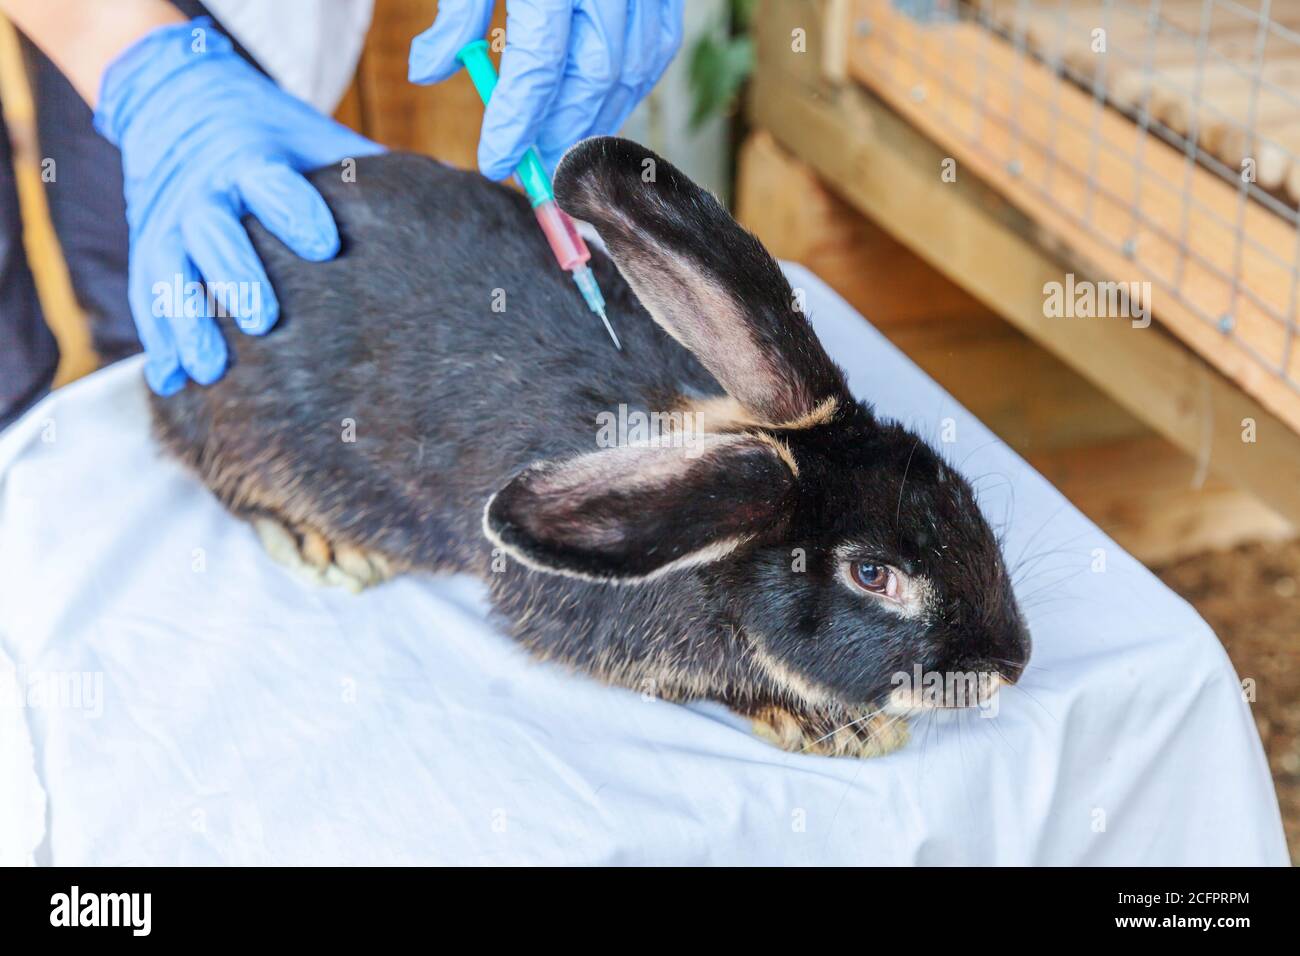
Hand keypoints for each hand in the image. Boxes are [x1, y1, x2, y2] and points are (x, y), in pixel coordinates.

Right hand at [94, 17, 382, 394]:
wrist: (179, 103)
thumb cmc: (273, 138)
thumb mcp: (315, 140)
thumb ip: (369, 170)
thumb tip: (461, 194)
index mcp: (251, 158)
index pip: (271, 181)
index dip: (295, 211)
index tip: (325, 246)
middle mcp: (205, 191)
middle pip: (213, 232)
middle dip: (237, 275)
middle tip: (265, 320)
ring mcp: (169, 223)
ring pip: (169, 271)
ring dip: (187, 321)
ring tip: (212, 370)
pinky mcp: (147, 248)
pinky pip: (145, 296)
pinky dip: (158, 340)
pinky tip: (171, 381)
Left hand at [409, 0, 683, 178]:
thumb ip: (458, 13)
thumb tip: (429, 73)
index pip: (537, 65)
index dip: (516, 122)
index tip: (495, 158)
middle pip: (591, 77)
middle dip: (560, 131)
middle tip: (531, 164)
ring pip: (632, 68)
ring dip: (597, 116)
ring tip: (562, 144)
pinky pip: (656, 46)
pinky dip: (629, 84)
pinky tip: (600, 103)